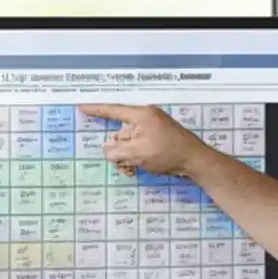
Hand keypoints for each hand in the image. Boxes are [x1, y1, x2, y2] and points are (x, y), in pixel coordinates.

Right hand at [77, 103, 211, 176]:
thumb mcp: (137, 153)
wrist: (196, 160)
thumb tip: (107, 149)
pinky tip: (138, 169)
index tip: (82, 108)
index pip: (114, 110)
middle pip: (121, 132)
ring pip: (130, 142)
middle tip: (123, 164)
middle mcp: (147, 118)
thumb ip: (117, 151)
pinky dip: (136, 157)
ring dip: (127, 157)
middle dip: (118, 150)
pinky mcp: (160, 139)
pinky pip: (140, 146)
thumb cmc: (167, 153)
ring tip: (132, 170)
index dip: (96, 110)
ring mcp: (154, 128)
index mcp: (141, 115)